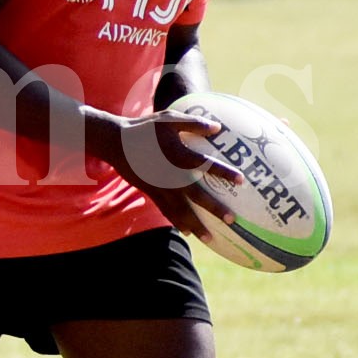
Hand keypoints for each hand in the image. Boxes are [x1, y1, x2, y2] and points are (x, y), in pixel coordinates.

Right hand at [110, 110, 243, 241]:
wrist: (116, 142)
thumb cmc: (145, 129)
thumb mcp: (168, 119)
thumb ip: (194, 123)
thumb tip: (218, 127)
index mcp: (179, 156)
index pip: (206, 166)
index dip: (224, 173)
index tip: (241, 180)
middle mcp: (171, 176)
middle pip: (196, 196)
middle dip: (214, 209)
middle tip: (232, 220)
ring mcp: (160, 187)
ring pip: (180, 210)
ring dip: (195, 224)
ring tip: (209, 238)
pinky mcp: (151, 192)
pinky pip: (166, 210)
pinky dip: (177, 221)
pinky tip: (187, 231)